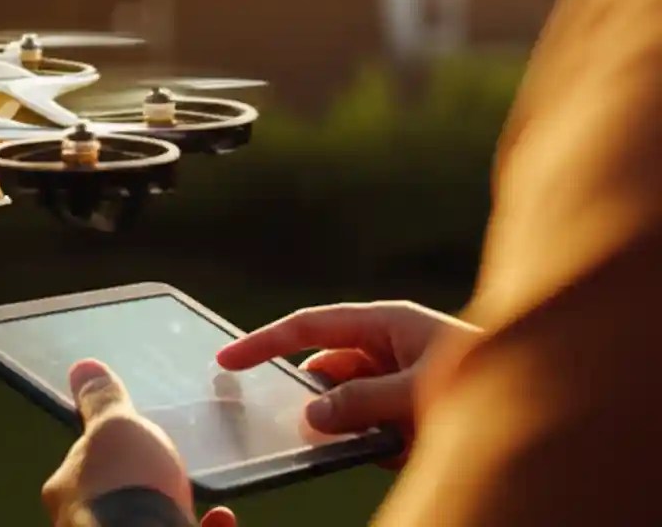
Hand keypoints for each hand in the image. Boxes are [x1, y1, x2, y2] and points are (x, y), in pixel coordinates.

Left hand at [42, 359, 236, 526]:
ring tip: (192, 492)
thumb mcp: (115, 427)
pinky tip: (221, 517)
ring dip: (166, 506)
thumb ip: (102, 401)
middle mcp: (81, 521)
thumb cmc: (125, 484)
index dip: (105, 450)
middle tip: (164, 468)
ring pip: (141, 519)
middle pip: (111, 495)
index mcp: (66, 491)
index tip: (130, 441)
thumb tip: (81, 366)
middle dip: (135, 483)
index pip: (79, 465)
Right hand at [215, 301, 478, 462]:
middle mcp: (385, 349)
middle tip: (288, 421)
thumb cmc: (492, 379)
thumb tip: (313, 415)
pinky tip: (386, 449)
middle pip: (323, 370)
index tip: (227, 360)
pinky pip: (365, 429)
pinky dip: (364, 443)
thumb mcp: (421, 387)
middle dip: (308, 396)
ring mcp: (394, 383)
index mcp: (385, 323)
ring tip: (362, 438)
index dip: (265, 342)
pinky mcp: (405, 416)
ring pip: (343, 404)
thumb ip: (362, 399)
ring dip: (341, 425)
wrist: (546, 406)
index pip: (309, 327)